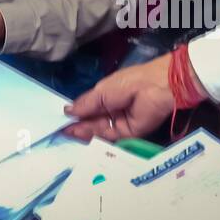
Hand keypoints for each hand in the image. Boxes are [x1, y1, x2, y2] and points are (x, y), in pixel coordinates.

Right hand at [63, 53, 177, 141]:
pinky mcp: (129, 134)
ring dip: (84, 132)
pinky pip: (110, 137)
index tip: (62, 120)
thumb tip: (67, 111)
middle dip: (78, 125)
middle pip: (93, 122)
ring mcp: (121, 123)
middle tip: (62, 130)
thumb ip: (85, 103)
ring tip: (69, 131)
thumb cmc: (128, 82)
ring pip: (100, 131)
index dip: (76, 114)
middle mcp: (113, 111)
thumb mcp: (102, 90)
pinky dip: (96, 136)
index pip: (89, 109)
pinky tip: (83, 134)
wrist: (156, 87)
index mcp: (107, 97)